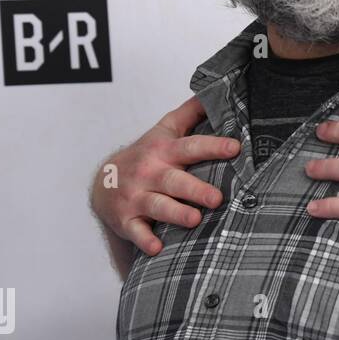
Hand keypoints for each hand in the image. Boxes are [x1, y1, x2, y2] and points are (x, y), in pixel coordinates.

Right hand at [91, 96, 240, 254]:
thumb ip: (189, 114)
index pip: (191, 146)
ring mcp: (136, 197)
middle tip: (217, 198)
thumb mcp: (164, 131)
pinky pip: (136, 231)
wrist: (103, 181)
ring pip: (158, 206)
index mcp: (163, 152)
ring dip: (176, 214)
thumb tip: (214, 91)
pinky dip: (145, 240)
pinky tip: (157, 248)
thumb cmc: (146, 156)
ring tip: (195, 220)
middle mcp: (150, 173)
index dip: (213, 146)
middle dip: (195, 189)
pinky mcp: (126, 219)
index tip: (236, 147)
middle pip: (175, 181)